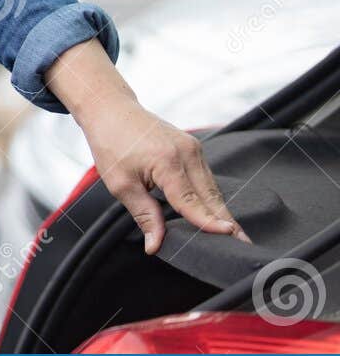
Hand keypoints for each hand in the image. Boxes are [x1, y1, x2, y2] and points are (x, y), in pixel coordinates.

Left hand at [46, 38, 249, 254]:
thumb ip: (144, 214)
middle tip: (244, 247)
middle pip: (211, 196)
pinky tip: (216, 213)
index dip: (211, 223)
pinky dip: (211, 196)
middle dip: (226, 222)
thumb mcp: (120, 183)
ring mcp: (193, 147)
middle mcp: (187, 153)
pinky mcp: (193, 147)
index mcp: (168, 162)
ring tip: (235, 237)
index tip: (232, 238)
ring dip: (221, 211)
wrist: (110, 108)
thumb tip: (155, 245)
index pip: (193, 202)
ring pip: (212, 188)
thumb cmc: (111, 143)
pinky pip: (206, 177)